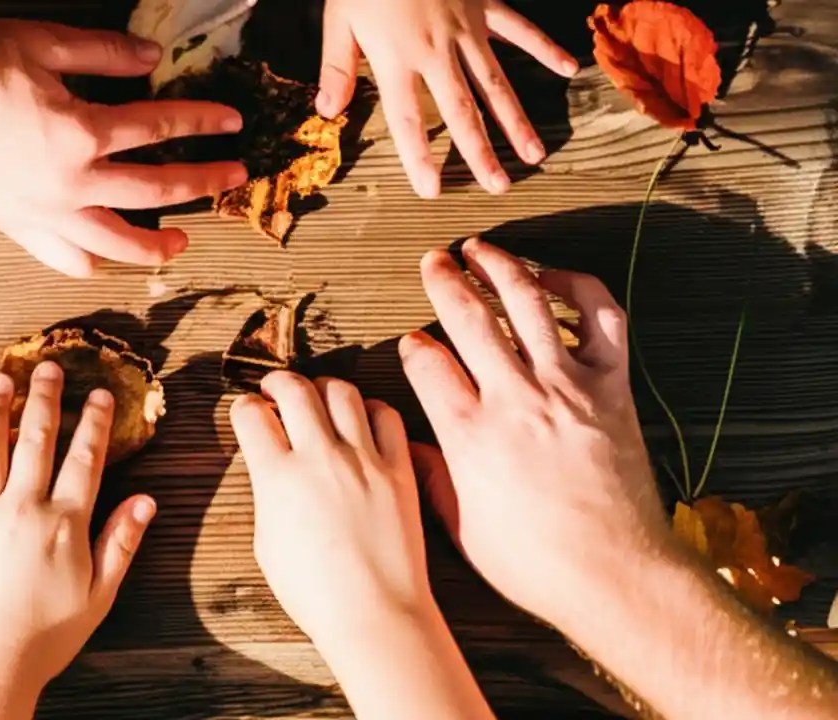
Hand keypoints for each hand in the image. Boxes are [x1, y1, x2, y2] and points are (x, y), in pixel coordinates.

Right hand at [0, 20, 246, 276]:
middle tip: (233, 177)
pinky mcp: (18, 224)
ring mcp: (44, 212)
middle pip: (154, 190)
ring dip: (154, 245)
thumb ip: (108, 53)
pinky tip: (105, 262)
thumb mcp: (50, 44)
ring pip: (113, 243)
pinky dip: (88, 263)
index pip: (159, 127)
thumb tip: (155, 59)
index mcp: (82, 134)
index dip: (202, 121)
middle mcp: (70, 183)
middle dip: (202, 182)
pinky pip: (61, 257)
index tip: (232, 123)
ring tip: (180, 242)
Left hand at [0, 363, 155, 716]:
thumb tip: (146, 501)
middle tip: (49, 367)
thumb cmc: (44, 638)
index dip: (95, 421)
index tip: (100, 394)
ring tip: (2, 380)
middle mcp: (21, 507)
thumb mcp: (98, 596)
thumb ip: (121, 543)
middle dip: (45, 396)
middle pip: (36, 437)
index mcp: (64, 523)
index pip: (85, 457)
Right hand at [229, 372, 430, 649]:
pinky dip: (371, 408)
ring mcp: (362, 460)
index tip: (247, 411)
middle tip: (275, 389)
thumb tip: (272, 467)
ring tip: (319, 397)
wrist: (372, 612)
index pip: (251, 415)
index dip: (243, 407)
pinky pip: (387, 416)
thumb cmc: (315, 592)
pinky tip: (363, 418)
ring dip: (323, 388)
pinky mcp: (398, 469)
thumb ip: (268, 494)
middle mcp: (319, 458)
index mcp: (277, 477)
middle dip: (278, 382)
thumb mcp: (266, 542)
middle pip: (294, 389)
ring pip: (342, 391)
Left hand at [318, 0, 576, 196]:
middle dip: (481, 152)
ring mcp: (466, 28)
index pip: (408, 120)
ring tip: (534, 154)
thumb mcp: (339, 17)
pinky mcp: (485, 4)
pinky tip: (566, 67)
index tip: (431, 190)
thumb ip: (336, 67)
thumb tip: (327, 112)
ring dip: (516, 119)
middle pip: (462, 111)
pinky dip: (544, 47)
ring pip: (496, 82)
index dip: (419, 157)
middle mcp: (437, 51)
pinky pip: (519, 29)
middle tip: (499, 186)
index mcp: (397, 58)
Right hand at [400, 238, 669, 625]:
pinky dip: (579, 287)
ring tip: (480, 248)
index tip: (410, 342)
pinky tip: (555, 277)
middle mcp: (513, 399)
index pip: (426, 363)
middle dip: (444, 280)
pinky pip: (600, 318)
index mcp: (468, 435)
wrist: (615, 575)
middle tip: (433, 261)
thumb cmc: (535, 564)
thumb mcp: (461, 526)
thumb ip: (431, 475)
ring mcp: (566, 387)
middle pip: (467, 317)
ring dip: (499, 266)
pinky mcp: (610, 388)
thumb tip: (411, 444)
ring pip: (526, 304)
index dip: (412, 345)